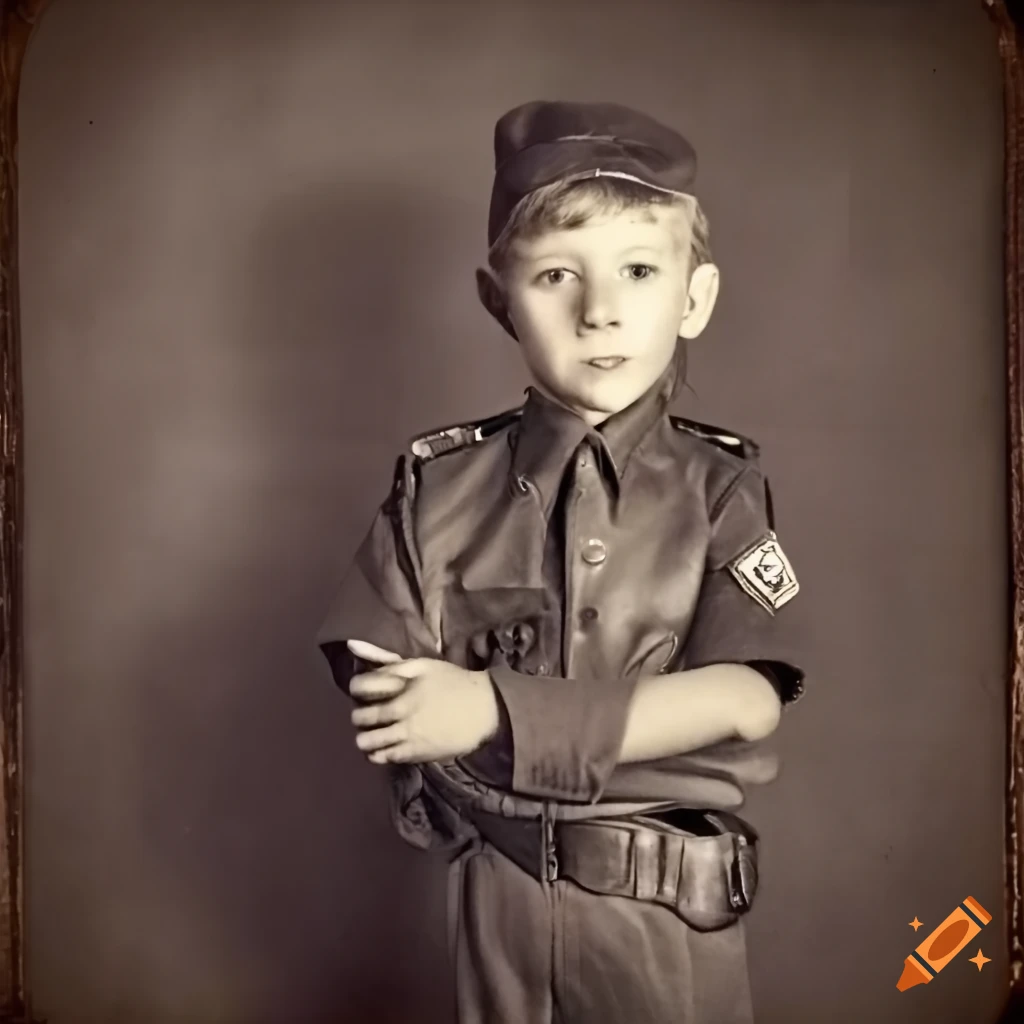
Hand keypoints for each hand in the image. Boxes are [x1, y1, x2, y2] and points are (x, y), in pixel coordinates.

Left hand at [346, 639, 499, 764]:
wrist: (483, 710)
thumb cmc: (452, 682)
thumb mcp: (422, 664)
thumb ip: (387, 660)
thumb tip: (351, 644)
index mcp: (400, 689)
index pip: (359, 689)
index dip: (356, 690)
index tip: (364, 692)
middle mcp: (400, 714)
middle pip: (360, 719)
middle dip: (359, 715)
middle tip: (368, 714)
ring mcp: (407, 737)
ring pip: (367, 743)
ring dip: (366, 737)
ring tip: (374, 732)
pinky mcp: (415, 754)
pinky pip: (384, 758)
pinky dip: (378, 752)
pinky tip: (386, 744)